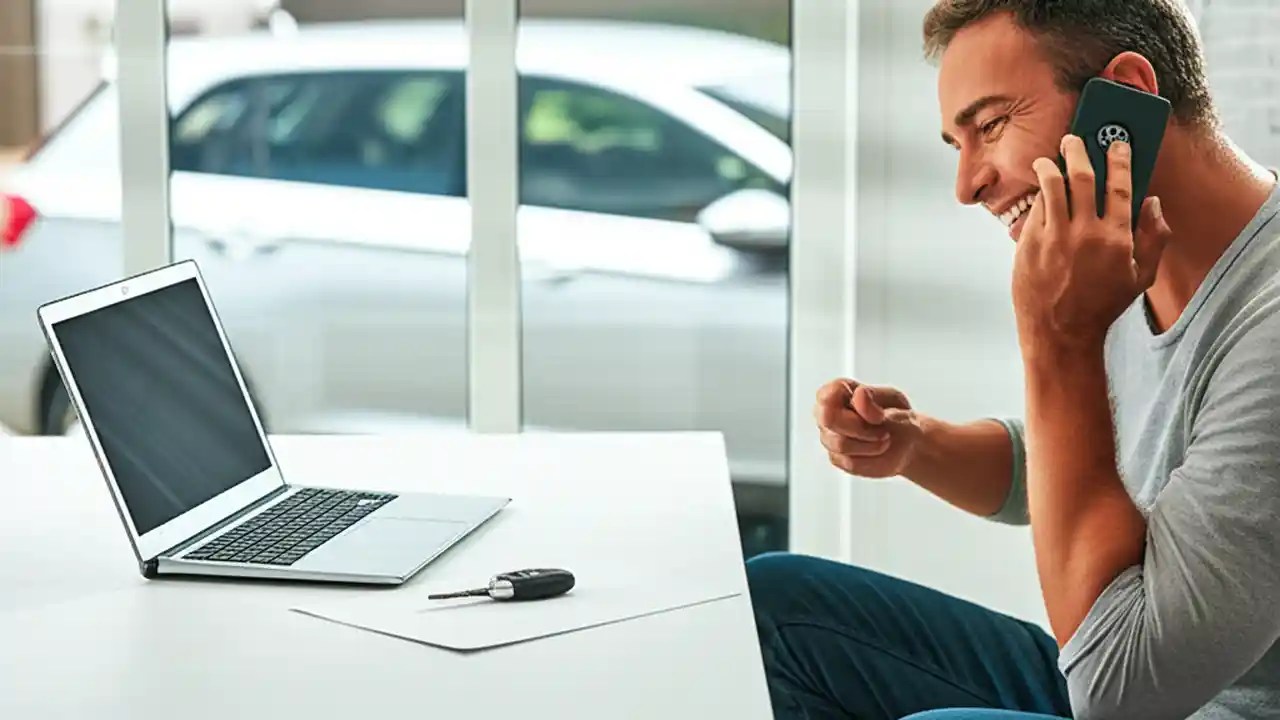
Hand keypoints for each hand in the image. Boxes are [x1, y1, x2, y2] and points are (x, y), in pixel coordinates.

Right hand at [814, 378, 921, 477]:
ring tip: (885, 439)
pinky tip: (879, 450)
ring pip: (841, 443)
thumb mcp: (892, 400)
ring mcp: (829, 438)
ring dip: (871, 444)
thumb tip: (859, 394)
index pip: (827, 395)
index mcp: (837, 392)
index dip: (855, 404)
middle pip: (829, 419)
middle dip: (862, 427)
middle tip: (883, 431)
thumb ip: (873, 396)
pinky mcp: (837, 459)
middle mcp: (827, 414)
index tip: (878, 415)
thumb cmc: (896, 417)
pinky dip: (872, 457)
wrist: (907, 444)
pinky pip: (849, 462)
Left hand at [1013, 134, 1172, 354]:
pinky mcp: (1029, 245)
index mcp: (1117, 239)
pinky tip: (1040, 191)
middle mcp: (1085, 234)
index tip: (1117, 143)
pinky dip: (1038, 196)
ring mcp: (1054, 238)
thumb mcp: (1141, 278)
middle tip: (1074, 139)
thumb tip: (1153, 202)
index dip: (1119, 160)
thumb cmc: (1102, 305)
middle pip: (1081, 177)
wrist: (1060, 333)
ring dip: (1051, 167)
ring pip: (1051, 188)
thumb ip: (1154, 238)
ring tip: (1050, 159)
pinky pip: (1035, 209)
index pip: (1120, 187)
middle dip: (1078, 151)